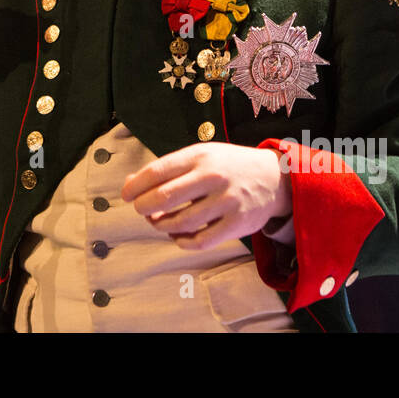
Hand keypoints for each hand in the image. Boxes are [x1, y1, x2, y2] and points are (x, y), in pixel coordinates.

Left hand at [121, 143, 290, 250]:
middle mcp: (212, 177)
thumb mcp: (201, 156)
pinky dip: (182, 242)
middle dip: (144, 207)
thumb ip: (169, 168)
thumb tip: (130, 183)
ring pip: (180, 222)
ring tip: (158, 222)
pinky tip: (177, 236)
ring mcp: (226, 202)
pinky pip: (201, 241)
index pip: (157, 171)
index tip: (125, 194)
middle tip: (140, 209)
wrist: (273, 178)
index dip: (135, 185)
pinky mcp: (237, 224)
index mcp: (200, 156)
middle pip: (165, 197)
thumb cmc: (227, 166)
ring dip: (161, 226)